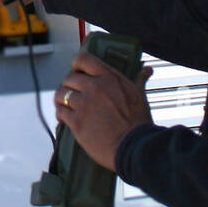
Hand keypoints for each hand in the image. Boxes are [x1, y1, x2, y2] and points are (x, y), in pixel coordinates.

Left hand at [54, 50, 152, 171]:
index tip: (76, 71)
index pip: (84, 59)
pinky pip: (60, 112)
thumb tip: (147, 70)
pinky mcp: (77, 122)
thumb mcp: (140, 95)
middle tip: (72, 92)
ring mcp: (84, 105)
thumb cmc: (139, 122)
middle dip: (68, 85)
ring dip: (61, 99)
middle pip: (69, 78)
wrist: (134, 147)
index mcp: (110, 78)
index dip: (76, 64)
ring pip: (61, 94)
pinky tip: (64, 118)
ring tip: (64, 104)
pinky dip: (60, 114)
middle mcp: (95, 87)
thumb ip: (139, 79)